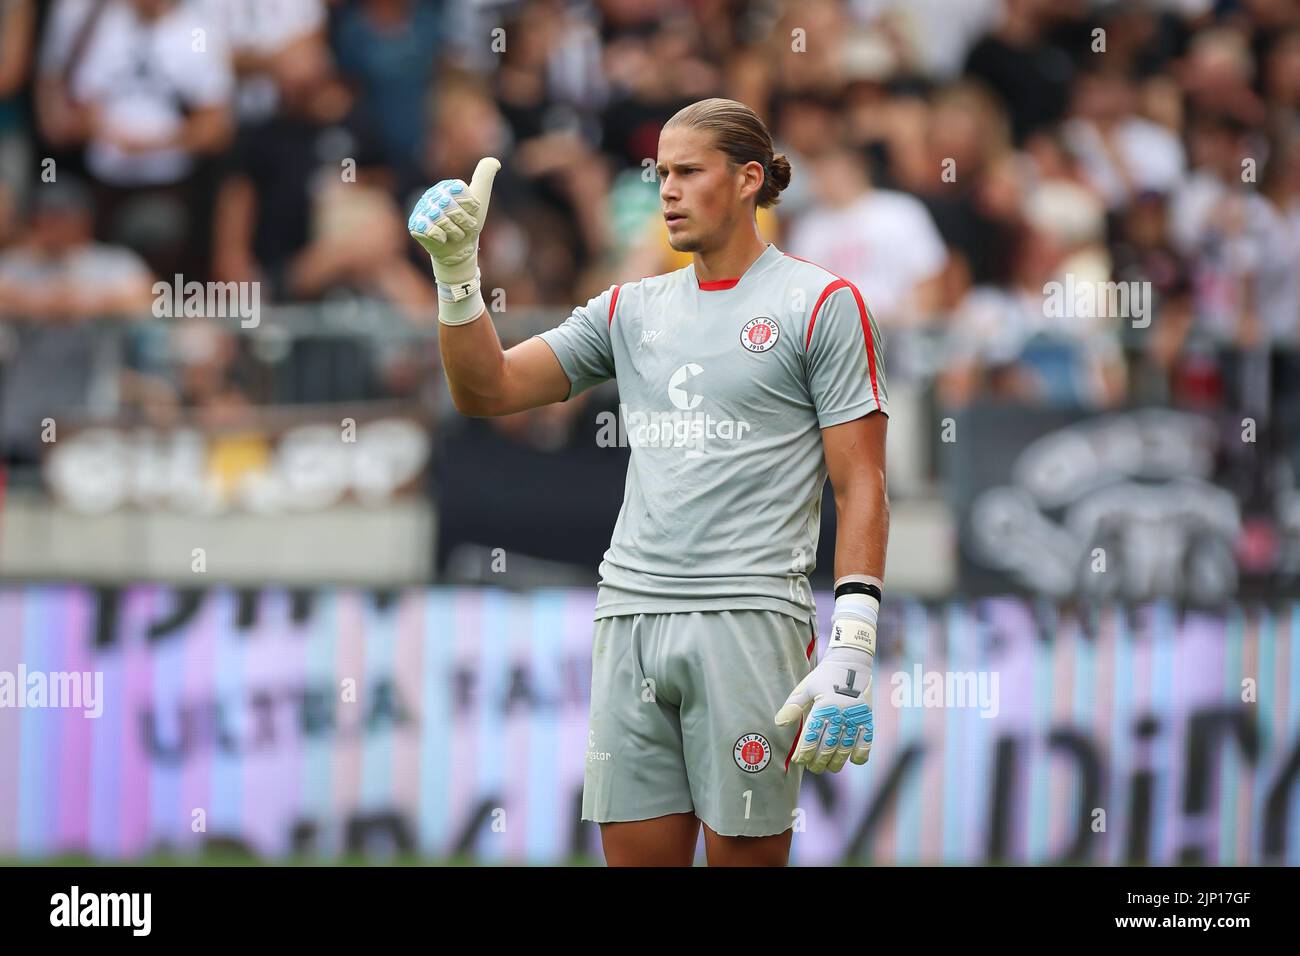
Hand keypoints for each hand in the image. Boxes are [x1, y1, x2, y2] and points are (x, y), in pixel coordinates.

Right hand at [407, 156, 499, 289]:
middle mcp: (432, 195)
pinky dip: (442, 239)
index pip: (462, 191)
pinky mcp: (415, 225)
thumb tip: (496, 162)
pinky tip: (442, 239)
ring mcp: (422, 210)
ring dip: (455, 232)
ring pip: (442, 220)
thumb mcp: (480, 198)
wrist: (460, 248)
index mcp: (447, 186)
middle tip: (465, 228)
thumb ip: (485, 177)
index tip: (471, 213)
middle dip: (465, 222)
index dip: (471, 207)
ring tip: (455, 234)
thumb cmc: (469, 223)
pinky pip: (433, 231)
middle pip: (452, 207)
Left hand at [775, 642, 873, 772]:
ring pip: (845, 749)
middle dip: (817, 762)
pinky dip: (859, 755)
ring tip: (827, 767)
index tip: (798, 760)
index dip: (803, 753)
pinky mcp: (868, 720)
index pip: (811, 737)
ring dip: (835, 762)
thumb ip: (793, 706)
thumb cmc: (824, 676)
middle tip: (810, 767)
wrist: (852, 662)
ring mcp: (856, 718)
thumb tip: (779, 723)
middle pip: (827, 747)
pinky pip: (866, 743)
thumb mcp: (806, 687)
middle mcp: (841, 714)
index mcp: (824, 706)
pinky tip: (850, 759)